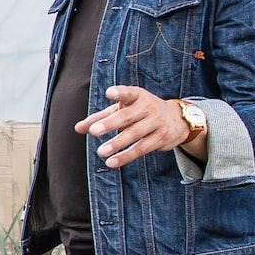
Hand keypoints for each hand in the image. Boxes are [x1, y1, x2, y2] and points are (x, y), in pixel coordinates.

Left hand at [77, 85, 199, 168]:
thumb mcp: (123, 110)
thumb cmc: (141, 112)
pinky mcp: (160, 138)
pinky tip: (112, 162)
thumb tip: (77, 128)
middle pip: (128, 116)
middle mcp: (148, 107)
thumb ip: (100, 117)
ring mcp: (156, 123)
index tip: (109, 93)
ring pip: (135, 133)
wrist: (177, 120)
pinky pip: (142, 148)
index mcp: (137, 96)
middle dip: (111, 123)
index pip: (128, 93)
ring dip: (118, 143)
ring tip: (101, 151)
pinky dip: (126, 156)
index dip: (120, 93)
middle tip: (94, 131)